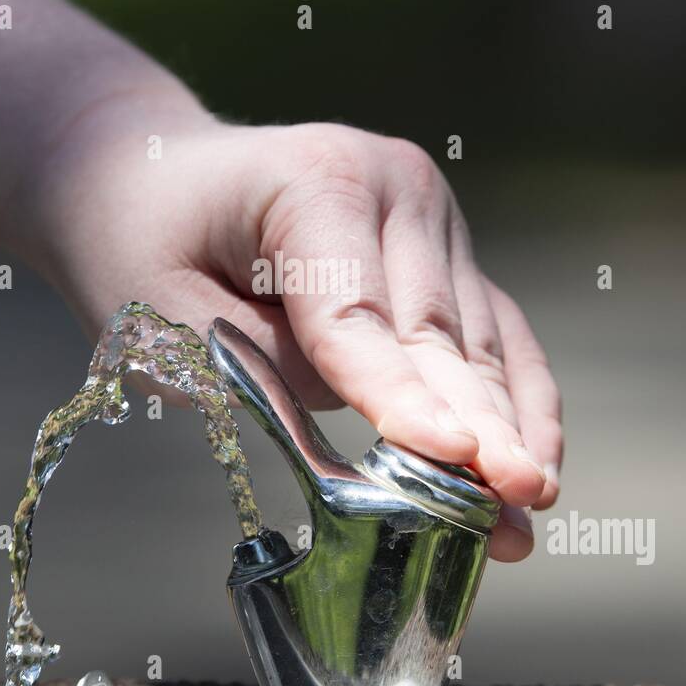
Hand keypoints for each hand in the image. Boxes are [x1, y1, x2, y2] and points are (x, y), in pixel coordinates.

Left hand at [18, 96, 561, 562]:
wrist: (161, 178)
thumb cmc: (146, 242)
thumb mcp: (162, 313)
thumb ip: (264, 372)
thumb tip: (374, 430)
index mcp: (317, 178)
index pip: (358, 315)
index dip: (401, 394)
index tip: (452, 455)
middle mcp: (396, 186)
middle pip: (434, 333)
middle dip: (476, 425)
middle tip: (514, 499)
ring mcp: (431, 217)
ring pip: (476, 342)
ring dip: (506, 428)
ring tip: (529, 507)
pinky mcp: (447, 253)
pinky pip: (493, 332)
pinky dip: (518, 398)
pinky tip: (539, 459)